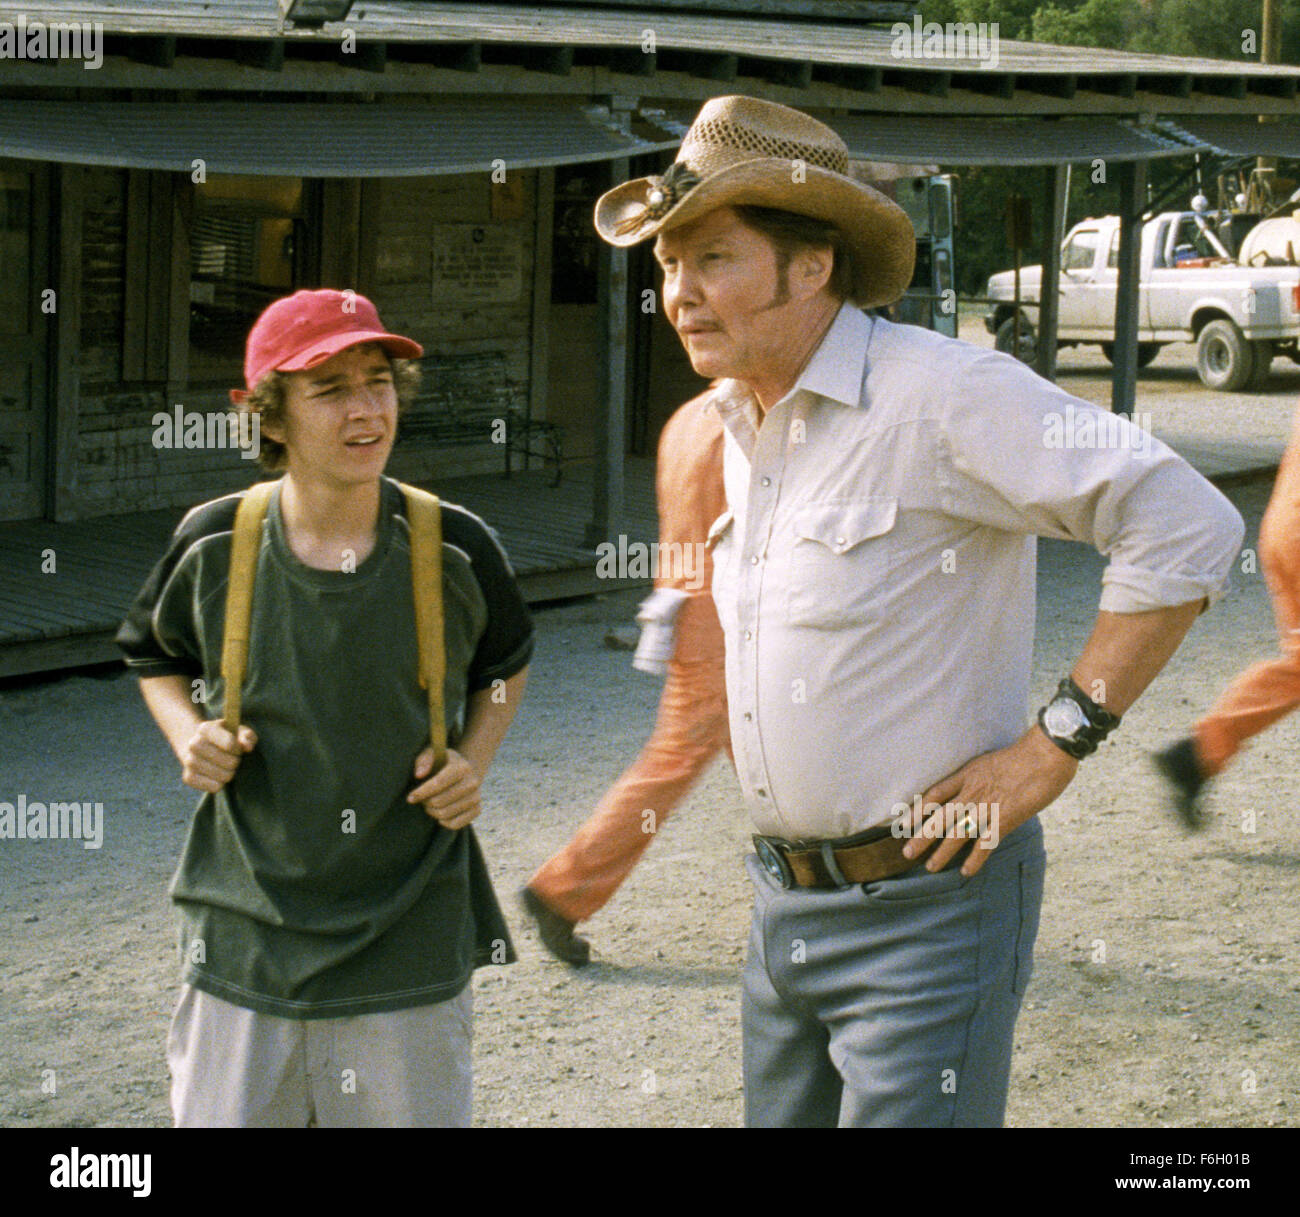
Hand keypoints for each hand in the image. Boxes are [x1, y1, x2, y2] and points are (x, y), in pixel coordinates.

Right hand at [180, 720, 256, 792]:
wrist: (199, 747)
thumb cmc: (225, 738)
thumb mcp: (239, 731)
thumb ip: (248, 736)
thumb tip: (247, 747)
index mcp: (206, 729)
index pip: (230, 743)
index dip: (238, 748)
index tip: (236, 747)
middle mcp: (194, 744)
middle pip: (229, 762)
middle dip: (235, 761)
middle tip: (231, 758)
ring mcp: (189, 761)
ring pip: (222, 776)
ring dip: (229, 773)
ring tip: (225, 767)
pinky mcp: (188, 778)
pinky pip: (213, 787)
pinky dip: (220, 784)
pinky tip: (217, 775)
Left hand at [407, 747, 482, 829]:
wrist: (463, 772)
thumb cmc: (442, 762)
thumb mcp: (432, 754)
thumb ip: (424, 760)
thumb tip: (419, 774)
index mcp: (462, 766)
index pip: (438, 783)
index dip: (421, 792)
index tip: (410, 797)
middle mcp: (473, 782)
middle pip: (440, 801)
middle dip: (425, 802)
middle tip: (421, 799)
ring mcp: (476, 797)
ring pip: (446, 814)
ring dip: (432, 812)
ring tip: (429, 804)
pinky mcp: (477, 810)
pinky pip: (455, 824)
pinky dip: (443, 822)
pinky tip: (439, 813)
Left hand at [900, 726, 1076, 876]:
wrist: (1046, 754)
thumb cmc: (1024, 755)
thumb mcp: (990, 762)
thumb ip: (979, 777)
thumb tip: (973, 789)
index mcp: (967, 775)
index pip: (934, 794)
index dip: (917, 809)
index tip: (903, 823)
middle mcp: (971, 792)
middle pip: (939, 817)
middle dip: (922, 836)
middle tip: (907, 853)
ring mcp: (987, 807)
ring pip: (957, 833)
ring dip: (942, 852)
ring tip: (930, 867)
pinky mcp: (1005, 819)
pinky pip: (985, 843)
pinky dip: (975, 859)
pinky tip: (965, 872)